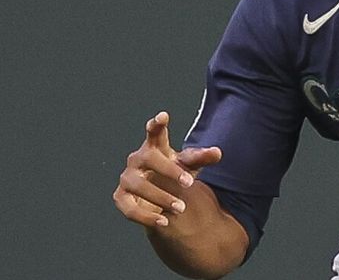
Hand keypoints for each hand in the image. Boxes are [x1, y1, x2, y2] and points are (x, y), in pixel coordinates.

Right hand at [113, 111, 222, 227]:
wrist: (161, 199)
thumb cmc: (175, 174)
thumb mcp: (190, 165)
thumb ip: (202, 158)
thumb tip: (217, 153)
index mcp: (155, 147)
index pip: (154, 133)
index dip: (157, 124)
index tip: (163, 116)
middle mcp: (137, 159)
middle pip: (149, 158)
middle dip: (169, 170)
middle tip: (189, 183)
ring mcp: (127, 178)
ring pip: (139, 185)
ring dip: (161, 197)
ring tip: (182, 208)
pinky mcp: (121, 198)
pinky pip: (129, 208)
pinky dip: (146, 217)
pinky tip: (164, 221)